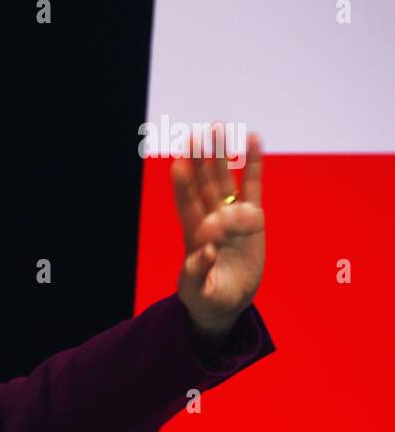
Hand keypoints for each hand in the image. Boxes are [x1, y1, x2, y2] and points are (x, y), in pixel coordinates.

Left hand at [170, 123, 265, 341]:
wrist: (227, 303)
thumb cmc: (206, 298)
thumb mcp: (196, 291)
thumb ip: (197, 272)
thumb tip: (204, 250)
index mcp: (193, 235)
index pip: (185, 204)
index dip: (182, 185)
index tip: (178, 164)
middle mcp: (210, 219)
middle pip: (204, 183)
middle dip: (201, 159)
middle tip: (199, 133)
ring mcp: (231, 216)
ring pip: (225, 179)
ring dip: (222, 154)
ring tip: (219, 127)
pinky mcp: (252, 218)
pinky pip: (253, 185)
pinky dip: (253, 164)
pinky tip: (252, 139)